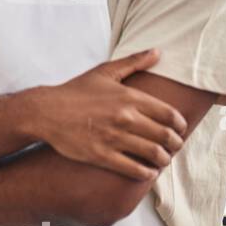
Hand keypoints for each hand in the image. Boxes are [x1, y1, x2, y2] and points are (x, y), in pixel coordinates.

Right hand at [27, 49, 187, 180]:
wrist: (45, 111)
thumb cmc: (75, 91)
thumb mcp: (104, 72)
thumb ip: (134, 61)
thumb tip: (157, 52)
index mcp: (130, 97)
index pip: (170, 115)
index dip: (180, 125)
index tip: (180, 129)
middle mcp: (125, 118)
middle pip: (166, 136)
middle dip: (176, 144)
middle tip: (174, 147)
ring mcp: (114, 138)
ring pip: (154, 154)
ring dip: (164, 160)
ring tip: (162, 160)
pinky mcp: (101, 156)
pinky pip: (133, 169)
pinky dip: (146, 174)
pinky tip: (148, 173)